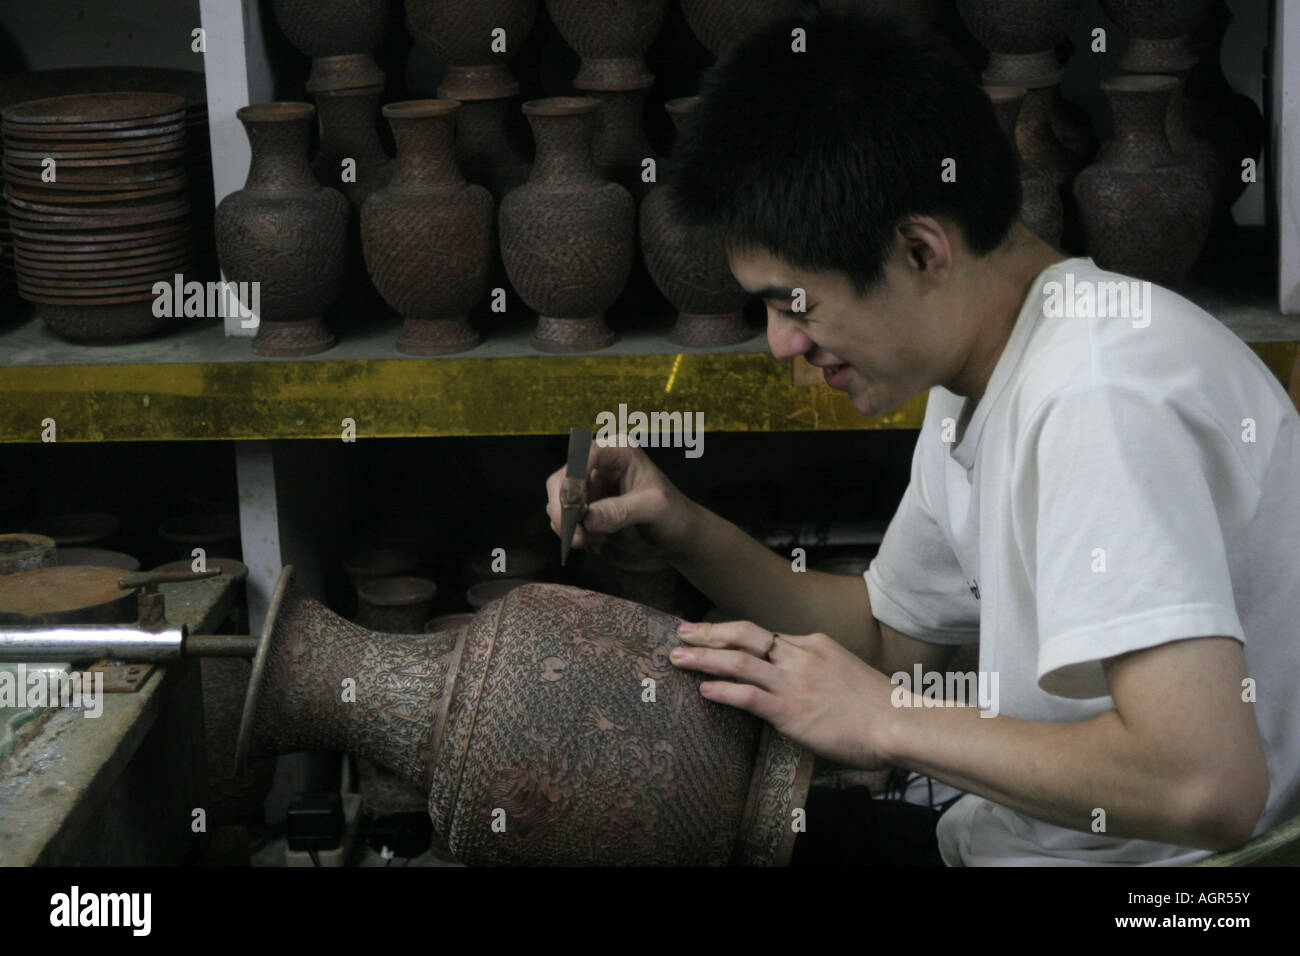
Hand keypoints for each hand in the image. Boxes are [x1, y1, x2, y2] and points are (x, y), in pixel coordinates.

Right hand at [545, 437, 697, 562]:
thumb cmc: (675, 515)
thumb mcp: (655, 509)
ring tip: (584, 542)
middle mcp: (599, 467)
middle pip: (562, 478)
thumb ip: (622, 511)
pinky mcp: (586, 513)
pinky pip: (564, 521)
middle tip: (572, 533)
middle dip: (562, 506)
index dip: (572, 477)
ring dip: (565, 524)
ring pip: (559, 502)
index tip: (573, 505)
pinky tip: (592, 543)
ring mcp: (590, 490)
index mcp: (618, 452)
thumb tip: (588, 519)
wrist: (678, 540)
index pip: (583, 454)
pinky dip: (571, 533)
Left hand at [669, 620, 898, 769]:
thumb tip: (809, 686)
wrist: (899, 722)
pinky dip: (722, 690)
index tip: (715, 634)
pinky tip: (704, 690)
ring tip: (677, 657)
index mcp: (816, 644)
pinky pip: (747, 696)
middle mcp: (801, 657)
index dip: (736, 634)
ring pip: (738, 661)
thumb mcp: (850, 674)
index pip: (768, 634)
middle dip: (709, 632)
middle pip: (745, 634)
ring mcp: (793, 683)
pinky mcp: (790, 711)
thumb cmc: (882, 707)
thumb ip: (824, 672)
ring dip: (703, 657)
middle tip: (682, 631)